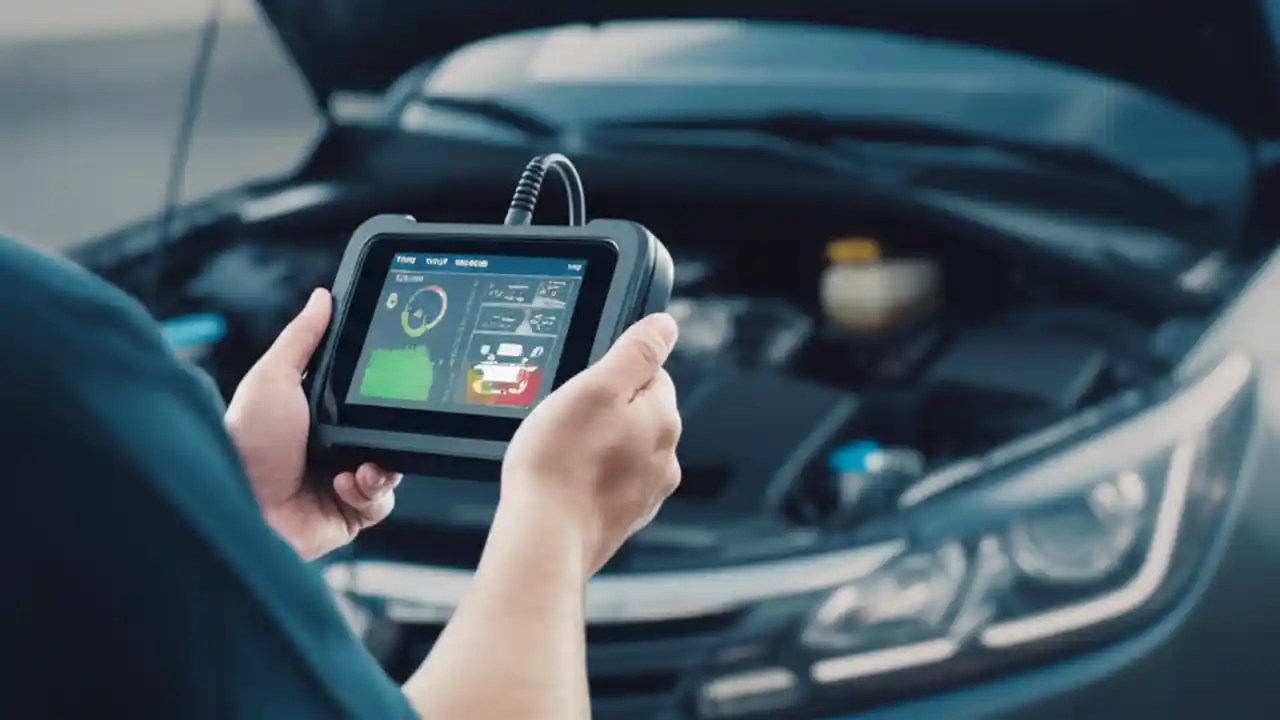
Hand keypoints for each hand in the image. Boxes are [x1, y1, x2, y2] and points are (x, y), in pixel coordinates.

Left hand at [225, 288, 400, 560]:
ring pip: (391, 467)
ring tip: (358, 464)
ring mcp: (341, 483)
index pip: (362, 396)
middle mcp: (330, 449)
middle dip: (389, 430)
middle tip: (378, 427)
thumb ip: (302, 338)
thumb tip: (323, 297)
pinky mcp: (348, 514)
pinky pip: (381, 501)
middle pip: (384, 431)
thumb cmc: (247, 443)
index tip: (394, 380)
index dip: (380, 390)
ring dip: (381, 465)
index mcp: (316, 415)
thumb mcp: (274, 378)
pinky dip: (370, 492)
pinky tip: (346, 484)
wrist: (243, 508)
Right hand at [500, 313, 681, 576]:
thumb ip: (636, 352)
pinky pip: (609, 483)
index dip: (611, 373)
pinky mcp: (624, 518)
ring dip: (596, 446)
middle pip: (637, 411)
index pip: (650, 372)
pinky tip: (564, 483)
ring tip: (561, 455)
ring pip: (622, 449)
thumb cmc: (560, 462)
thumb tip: (666, 326)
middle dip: (605, 410)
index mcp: (663, 418)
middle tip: (564, 422)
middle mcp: (665, 457)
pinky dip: (590, 479)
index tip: (581, 387)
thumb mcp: (595, 387)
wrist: (544, 539)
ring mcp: (647, 492)